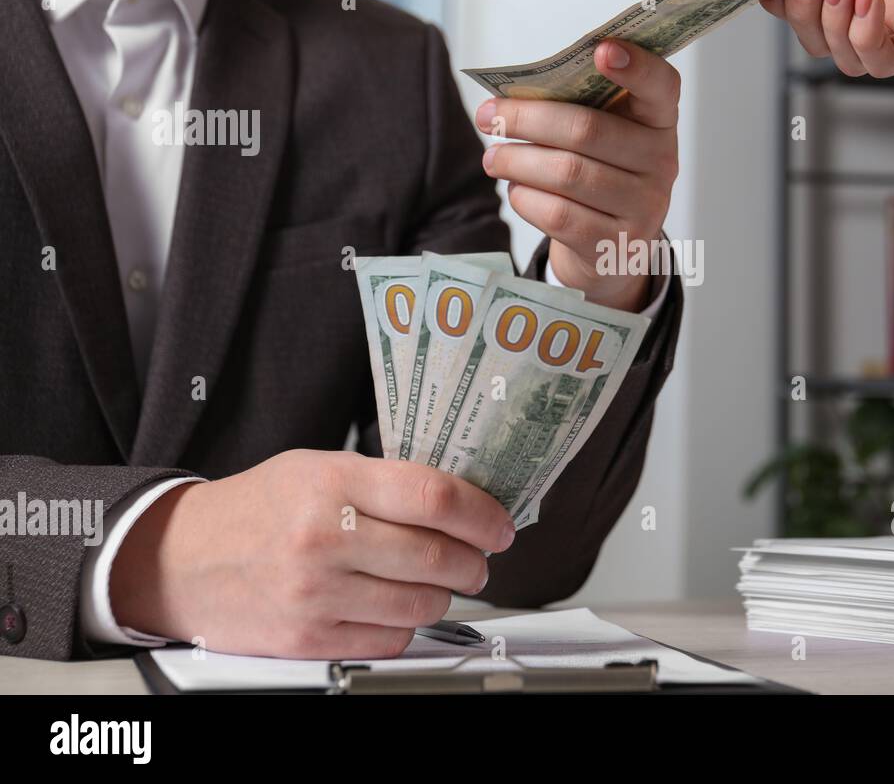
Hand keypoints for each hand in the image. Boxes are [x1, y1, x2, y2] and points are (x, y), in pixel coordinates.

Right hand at [110, 450, 515, 657]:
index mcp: (331, 483)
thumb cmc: (257, 508)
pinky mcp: (307, 638)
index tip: (500, 525)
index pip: (433, 497)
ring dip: (444, 595)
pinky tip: (395, 606)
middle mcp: (324, 537)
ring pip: (421, 604)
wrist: (179, 559)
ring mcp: (316, 593)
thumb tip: (463, 501)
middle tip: (479, 558)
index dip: (482, 514)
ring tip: (438, 581)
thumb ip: (386, 481)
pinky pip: (390, 640)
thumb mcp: (318, 468)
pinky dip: (406, 626)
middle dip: (474, 561)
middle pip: (437, 556)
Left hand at [475, 39, 679, 311]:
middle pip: (588, 129)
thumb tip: (509, 97)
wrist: (611, 250)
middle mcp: (661, 163)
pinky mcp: (615, 246)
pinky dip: (527, 198)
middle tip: (488, 116)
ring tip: (493, 157)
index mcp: (659, 123)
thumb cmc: (599, 175)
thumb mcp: (604, 137)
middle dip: (527, 118)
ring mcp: (643, 208)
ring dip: (517, 161)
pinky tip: (517, 190)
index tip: (601, 49)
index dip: (636, 65)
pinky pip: (559, 215)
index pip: (661, 86)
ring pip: (567, 174)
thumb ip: (577, 108)